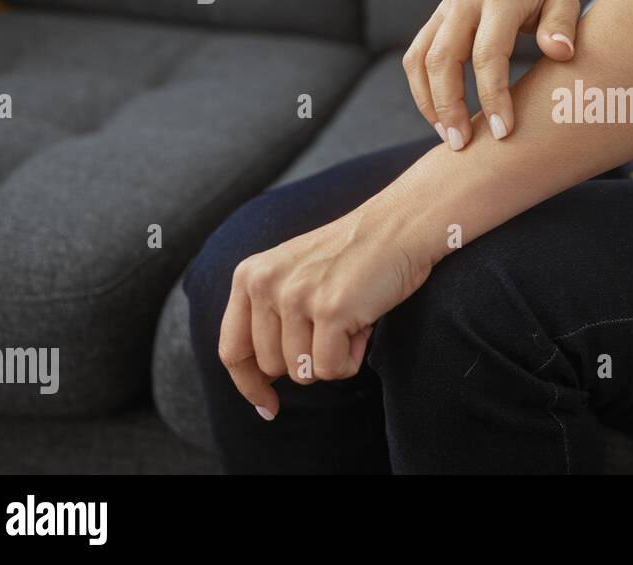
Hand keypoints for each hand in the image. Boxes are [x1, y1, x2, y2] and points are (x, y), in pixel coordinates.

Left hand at [216, 205, 430, 418]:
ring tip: (351, 321)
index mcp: (249, 276)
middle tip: (335, 325)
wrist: (399, 226)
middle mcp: (265, 284)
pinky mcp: (329, 310)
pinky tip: (363, 326)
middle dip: (308, 360)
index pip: (232, 350)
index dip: (249, 385)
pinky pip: (331, 370)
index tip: (268, 407)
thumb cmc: (353, 259)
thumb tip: (261, 384)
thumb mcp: (294, 277)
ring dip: (333, 358)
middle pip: (273, 368)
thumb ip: (270, 317)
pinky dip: (352, 359)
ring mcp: (296, 297)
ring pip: (303, 372)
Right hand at [404, 0, 578, 150]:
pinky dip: (421, 92)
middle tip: (464, 144)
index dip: (492, 94)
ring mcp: (443, 11)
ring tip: (449, 137)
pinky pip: (414, 58)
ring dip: (429, 103)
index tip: (502, 130)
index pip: (488, 52)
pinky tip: (440, 119)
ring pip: (420, 60)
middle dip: (450, 106)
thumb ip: (563, 22)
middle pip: (443, 59)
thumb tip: (560, 53)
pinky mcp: (432, 22)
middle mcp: (464, 2)